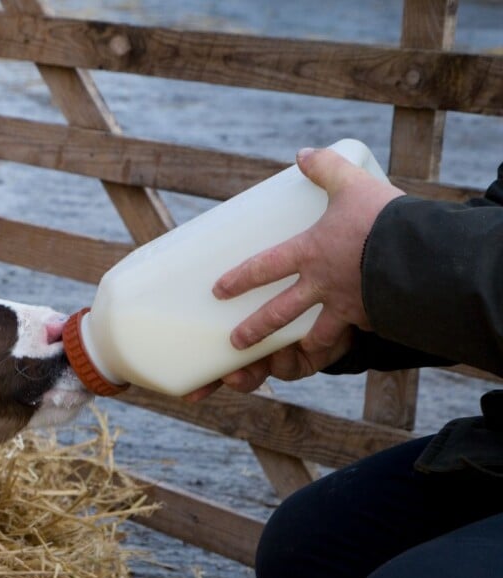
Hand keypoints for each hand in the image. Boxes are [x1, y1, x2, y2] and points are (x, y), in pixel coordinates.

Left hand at [186, 145, 403, 401]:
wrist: (423, 255)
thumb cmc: (383, 219)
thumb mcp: (352, 184)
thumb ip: (327, 168)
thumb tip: (303, 154)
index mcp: (310, 253)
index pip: (264, 267)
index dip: (240, 278)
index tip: (219, 291)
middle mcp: (322, 285)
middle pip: (279, 313)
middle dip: (255, 330)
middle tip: (236, 344)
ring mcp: (346, 306)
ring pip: (316, 335)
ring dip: (302, 348)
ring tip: (291, 359)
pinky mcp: (372, 318)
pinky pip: (354, 334)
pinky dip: (347, 341)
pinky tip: (345, 344)